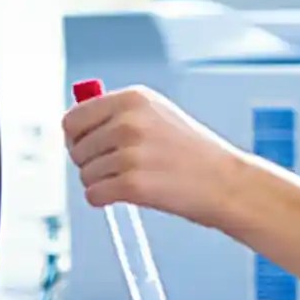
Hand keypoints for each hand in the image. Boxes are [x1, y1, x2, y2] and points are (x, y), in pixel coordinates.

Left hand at [62, 85, 245, 228]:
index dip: (78, 137)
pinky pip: (94, 195)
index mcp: (134, 99)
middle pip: (76, 148)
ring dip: (103, 183)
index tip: (91, 148)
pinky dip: (105, 200)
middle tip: (122, 168)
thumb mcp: (159, 116)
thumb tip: (72, 126)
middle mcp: (129, 121)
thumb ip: (118, 115)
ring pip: (85, 174)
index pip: (74, 118)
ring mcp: (131, 153)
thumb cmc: (194, 154)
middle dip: (91, 162)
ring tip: (135, 180)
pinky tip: (129, 195)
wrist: (227, 183)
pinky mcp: (133, 184)